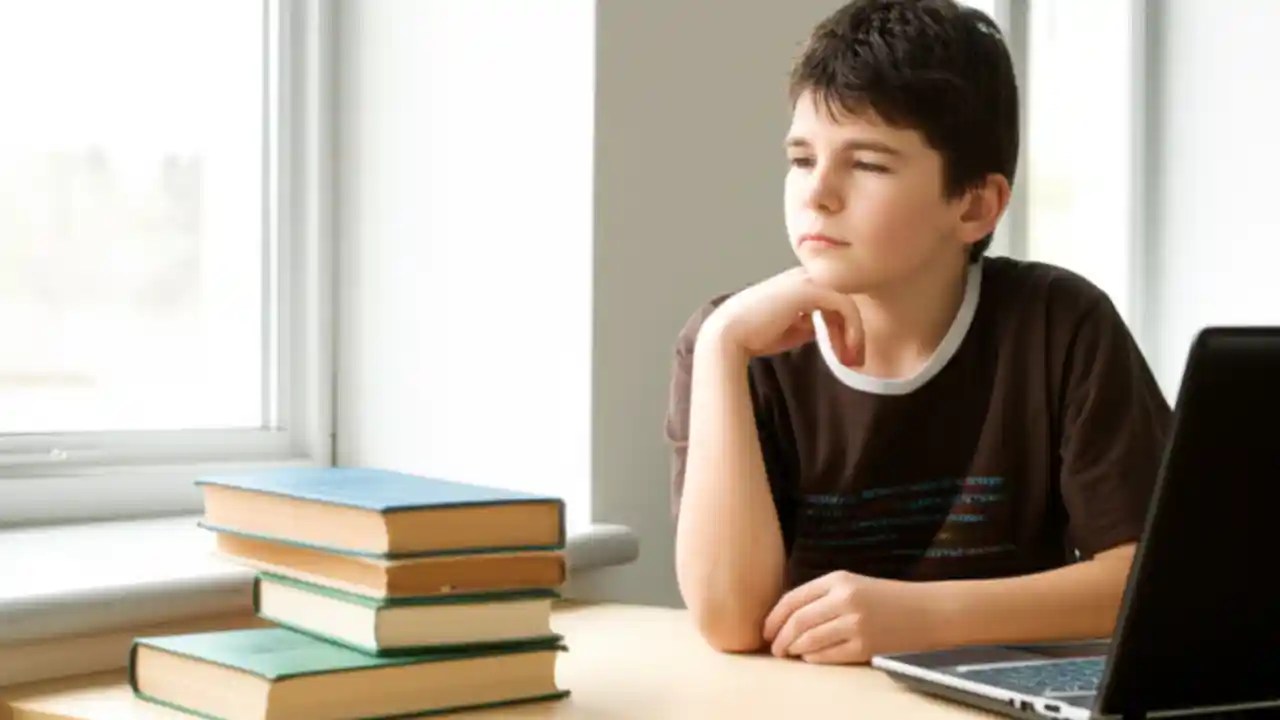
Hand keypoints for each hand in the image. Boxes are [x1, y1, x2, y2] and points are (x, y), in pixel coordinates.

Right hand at [701, 267, 863, 365]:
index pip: (833, 301)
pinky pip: (843, 305)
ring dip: (854, 333)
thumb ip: (809, 324)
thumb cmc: (754, 335)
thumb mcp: (790, 330)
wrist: (730, 334)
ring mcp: (806, 280)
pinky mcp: (809, 289)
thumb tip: (826, 329)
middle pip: (842, 301)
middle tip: (854, 360)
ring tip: (852, 360)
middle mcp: (803, 277)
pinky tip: (846, 350)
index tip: (843, 356)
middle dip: (851, 332)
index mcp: (797, 284)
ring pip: (847, 302)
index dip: (842, 328)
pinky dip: (851, 329)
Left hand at [761, 571, 942, 663]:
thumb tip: (785, 616)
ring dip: (793, 650)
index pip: (792, 599)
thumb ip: (821, 595)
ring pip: (808, 641)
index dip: (773, 617)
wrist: (929, 611)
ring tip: (789, 653)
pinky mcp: (865, 648)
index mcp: (839, 580)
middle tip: (774, 648)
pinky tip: (810, 658)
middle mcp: (844, 600)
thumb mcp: (853, 584)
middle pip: (796, 623)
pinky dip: (813, 658)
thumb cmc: (887, 598)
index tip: (765, 630)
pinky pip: (827, 656)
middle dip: (779, 638)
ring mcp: (855, 625)